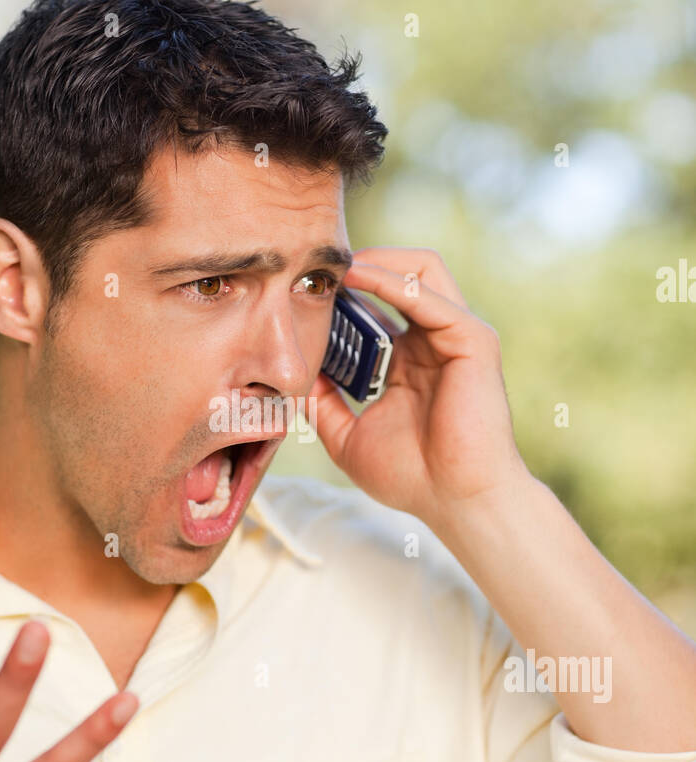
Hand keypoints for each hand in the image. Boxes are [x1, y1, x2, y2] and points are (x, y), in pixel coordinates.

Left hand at [312, 247, 529, 523]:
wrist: (458, 502)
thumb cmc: (413, 477)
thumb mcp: (347, 436)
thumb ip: (321, 404)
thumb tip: (289, 378)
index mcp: (411, 359)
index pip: (380, 303)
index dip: (345, 292)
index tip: (304, 290)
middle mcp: (436, 340)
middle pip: (404, 273)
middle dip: (361, 262)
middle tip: (318, 267)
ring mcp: (458, 336)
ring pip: (423, 268)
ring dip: (378, 259)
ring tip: (336, 264)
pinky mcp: (473, 340)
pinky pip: (430, 294)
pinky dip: (391, 281)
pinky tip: (359, 279)